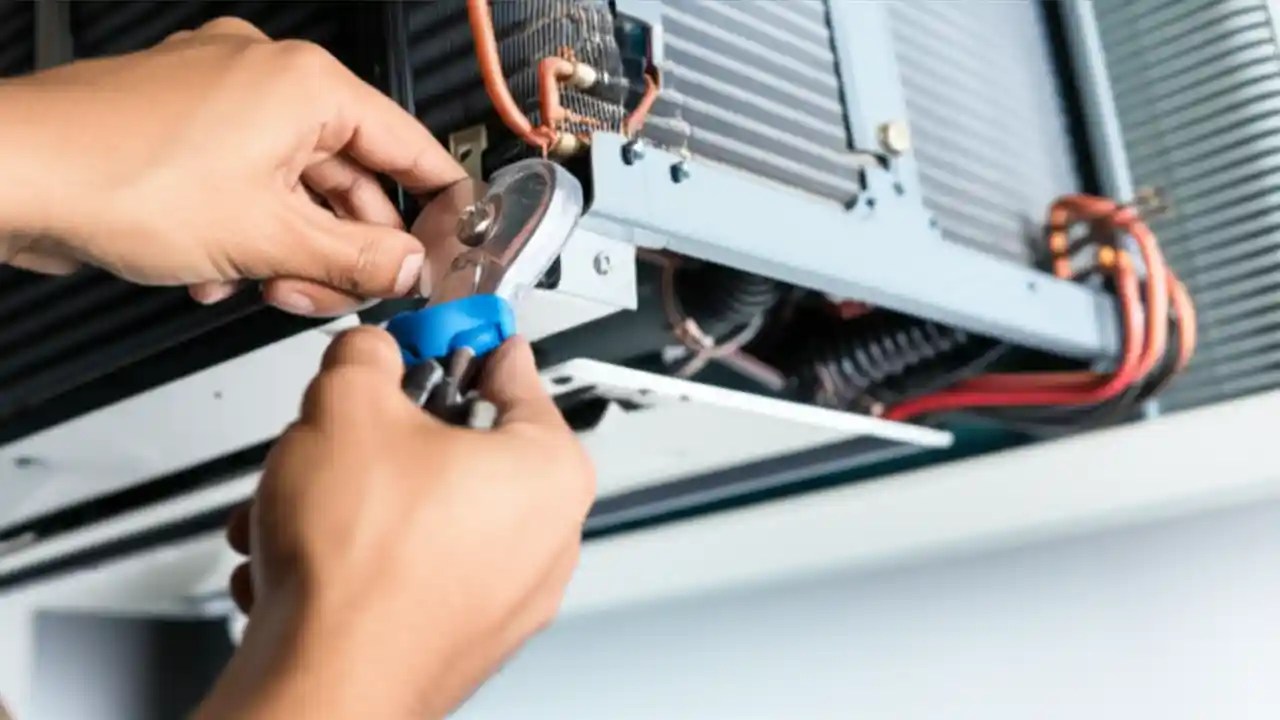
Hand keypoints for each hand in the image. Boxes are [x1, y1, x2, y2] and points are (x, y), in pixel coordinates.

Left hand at [0, 17, 466, 316]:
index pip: (409, 145)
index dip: (440, 204)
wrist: (8, 177)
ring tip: (266, 287)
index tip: (456, 244)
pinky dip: (248, 233)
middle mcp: (266, 78)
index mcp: (305, 85)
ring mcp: (220, 98)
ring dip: (292, 250)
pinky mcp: (183, 127)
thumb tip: (408, 269)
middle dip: (345, 247)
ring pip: (296, 188)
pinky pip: (248, 185)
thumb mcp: (269, 239)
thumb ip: (357, 260)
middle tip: (343, 293)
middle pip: (350, 176)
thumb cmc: (116, 177)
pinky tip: (223, 273)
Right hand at [198, 328, 594, 718]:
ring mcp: (506, 594)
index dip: (458, 337)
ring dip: (350, 497)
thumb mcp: (346, 405)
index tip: (436, 330)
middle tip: (344, 427)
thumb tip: (370, 351)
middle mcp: (545, 537)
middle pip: (460, 445)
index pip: (513, 369)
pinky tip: (304, 556)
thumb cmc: (359, 568)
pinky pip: (409, 567)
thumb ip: (365, 356)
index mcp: (549, 469)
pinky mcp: (462, 635)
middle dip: (382, 434)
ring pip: (421, 509)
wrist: (323, 684)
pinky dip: (355, 553)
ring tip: (303, 501)